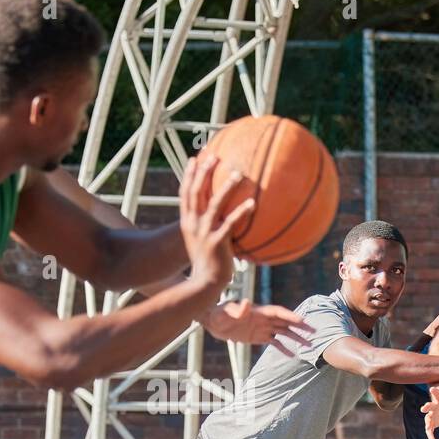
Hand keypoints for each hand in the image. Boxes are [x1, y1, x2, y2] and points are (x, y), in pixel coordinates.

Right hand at [179, 154, 251, 292]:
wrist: (205, 283)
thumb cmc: (209, 262)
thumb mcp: (204, 240)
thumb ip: (211, 224)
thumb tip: (226, 211)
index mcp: (187, 222)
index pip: (185, 193)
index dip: (189, 175)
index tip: (195, 157)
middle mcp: (193, 224)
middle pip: (195, 192)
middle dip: (203, 172)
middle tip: (214, 156)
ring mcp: (204, 233)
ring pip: (213, 204)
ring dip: (226, 187)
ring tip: (237, 173)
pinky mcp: (217, 242)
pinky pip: (231, 223)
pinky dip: (241, 212)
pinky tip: (253, 203)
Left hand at [205, 299, 313, 356]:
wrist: (212, 321)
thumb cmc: (219, 313)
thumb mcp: (226, 311)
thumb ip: (237, 309)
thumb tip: (247, 303)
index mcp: (259, 312)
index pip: (278, 313)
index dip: (290, 316)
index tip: (302, 320)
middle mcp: (263, 319)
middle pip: (285, 322)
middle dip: (299, 326)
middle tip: (314, 331)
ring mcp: (262, 328)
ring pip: (283, 332)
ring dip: (295, 338)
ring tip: (308, 345)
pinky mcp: (258, 337)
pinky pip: (273, 342)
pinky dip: (282, 348)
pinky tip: (292, 355)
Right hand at [420, 382, 438, 438]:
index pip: (437, 394)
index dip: (434, 392)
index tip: (432, 389)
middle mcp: (434, 406)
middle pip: (429, 406)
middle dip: (426, 407)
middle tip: (423, 408)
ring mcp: (432, 414)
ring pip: (428, 418)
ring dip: (427, 422)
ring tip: (428, 428)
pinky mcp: (432, 422)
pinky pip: (429, 429)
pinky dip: (430, 434)